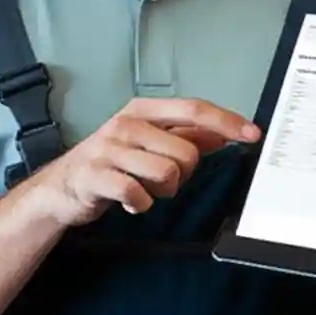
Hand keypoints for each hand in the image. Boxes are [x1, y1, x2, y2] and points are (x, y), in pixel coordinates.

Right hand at [26, 98, 259, 227]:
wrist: (62, 186)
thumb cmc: (110, 162)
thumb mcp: (147, 143)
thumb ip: (184, 136)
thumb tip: (220, 134)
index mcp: (141, 111)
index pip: (193, 109)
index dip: (226, 121)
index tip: (253, 134)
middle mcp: (126, 125)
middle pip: (186, 151)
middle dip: (183, 173)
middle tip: (162, 178)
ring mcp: (109, 149)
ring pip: (166, 172)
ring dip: (163, 191)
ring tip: (145, 189)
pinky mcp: (96, 176)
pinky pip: (138, 194)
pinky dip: (141, 204)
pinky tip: (131, 202)